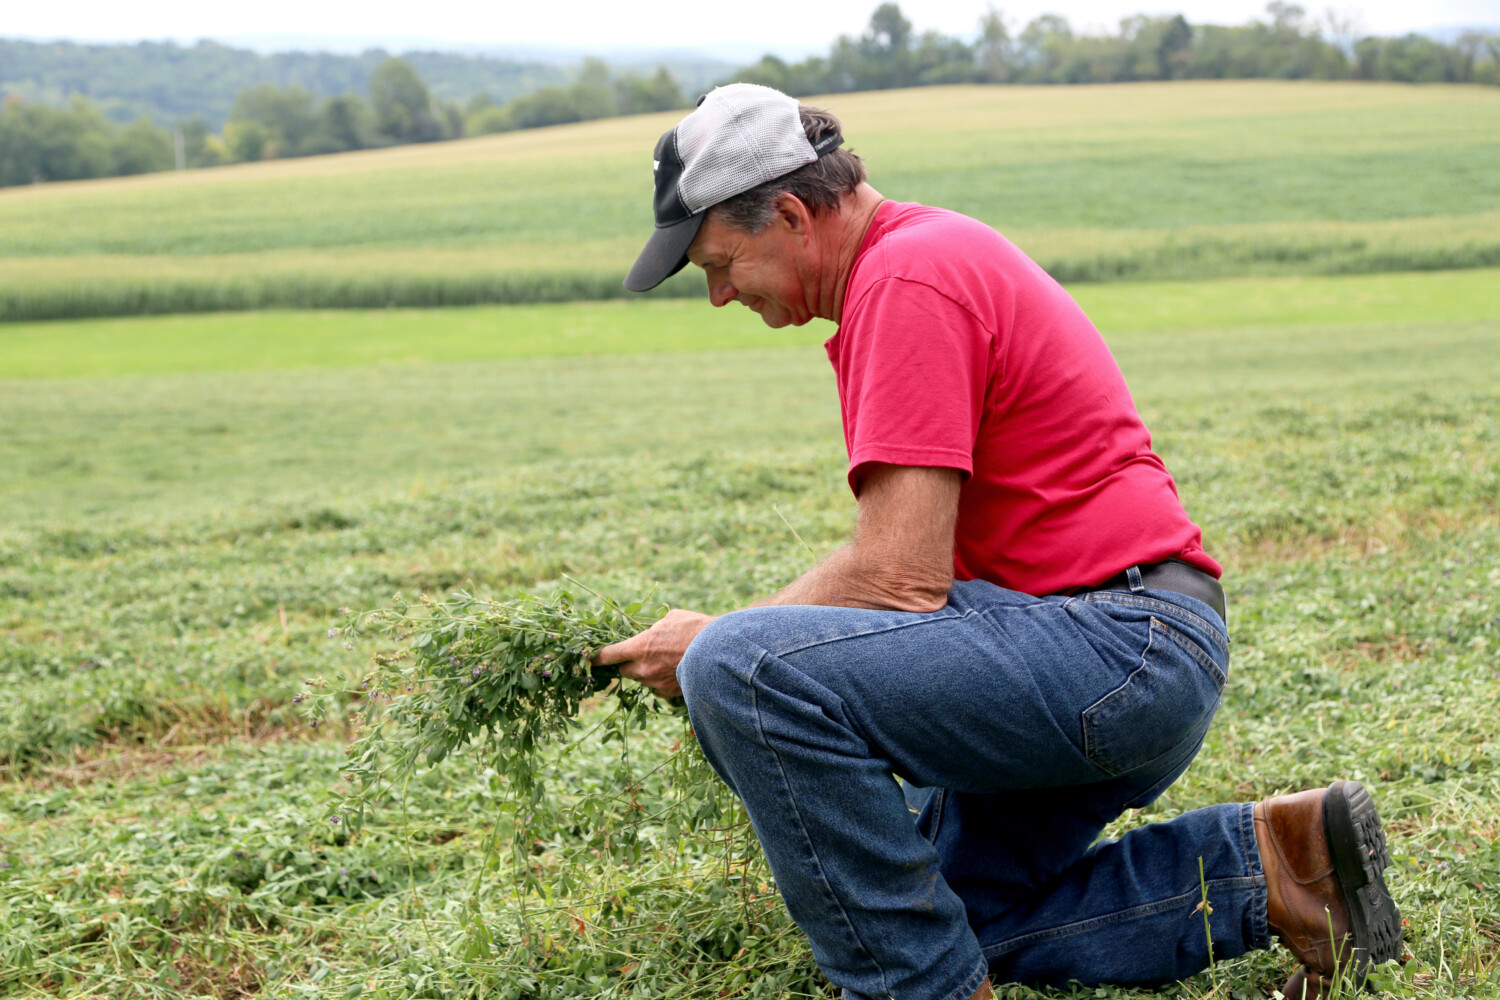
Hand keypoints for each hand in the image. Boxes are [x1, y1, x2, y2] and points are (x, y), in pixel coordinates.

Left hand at [593, 609, 714, 698]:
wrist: (720, 653)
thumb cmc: (696, 629)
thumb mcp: (672, 618)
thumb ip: (655, 627)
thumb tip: (653, 631)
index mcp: (639, 647)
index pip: (608, 655)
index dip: (596, 657)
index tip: (589, 659)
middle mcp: (643, 669)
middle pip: (624, 671)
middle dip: (628, 664)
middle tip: (640, 655)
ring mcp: (657, 684)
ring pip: (643, 680)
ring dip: (648, 672)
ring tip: (666, 660)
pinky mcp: (671, 694)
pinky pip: (659, 689)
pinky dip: (662, 682)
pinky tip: (676, 670)